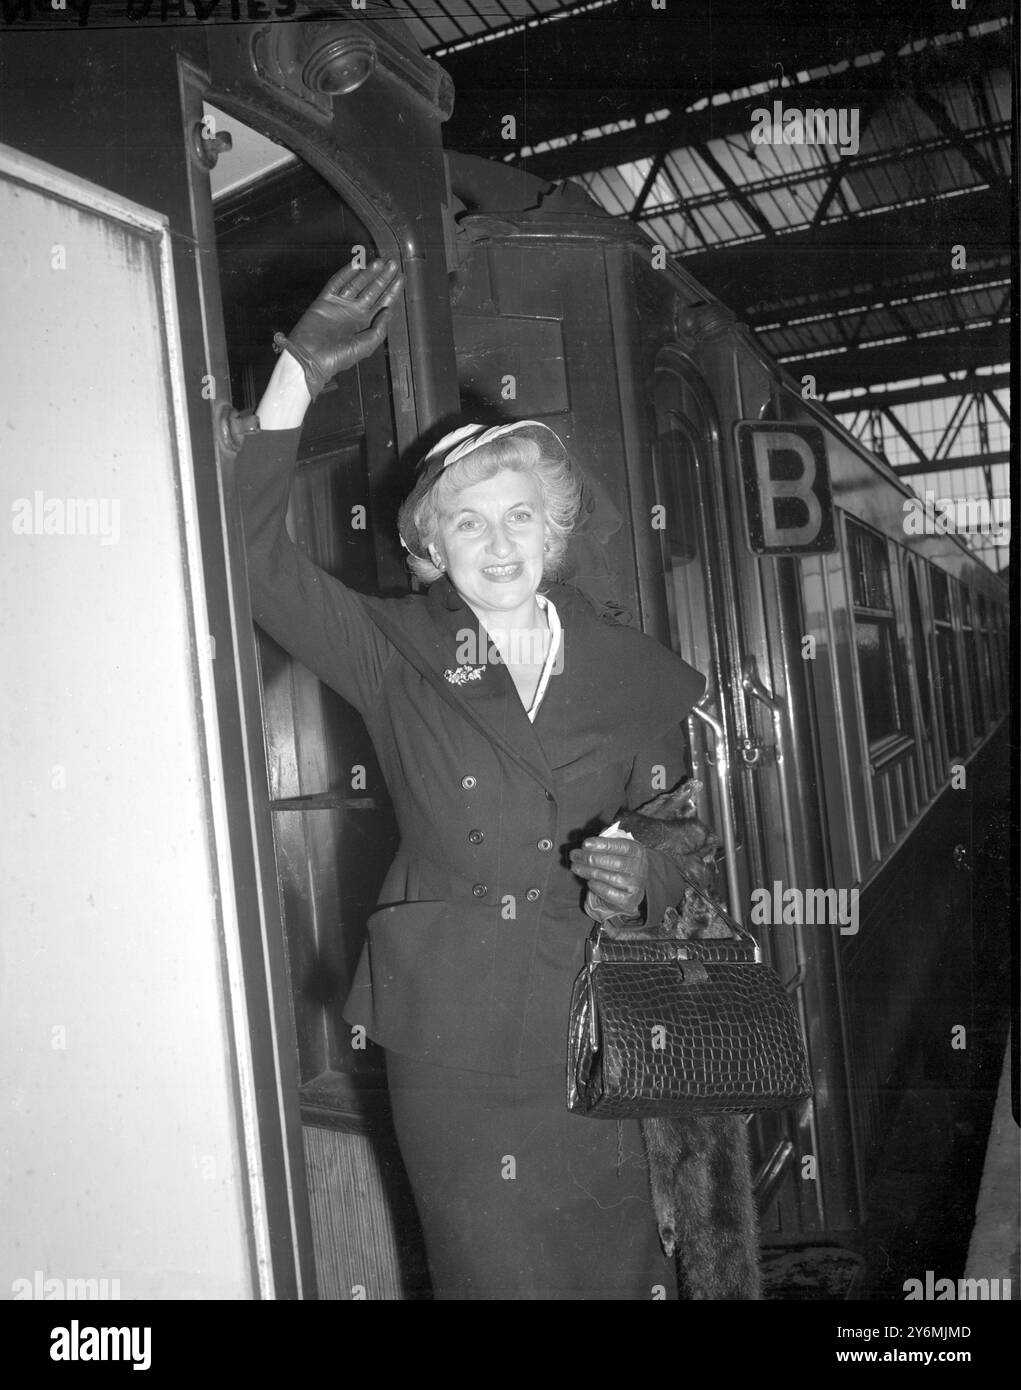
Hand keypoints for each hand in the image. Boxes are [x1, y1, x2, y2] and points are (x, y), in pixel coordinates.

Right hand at [275, 257, 403, 398]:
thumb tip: (389, 311)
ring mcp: (340, 305)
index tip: (401, 277)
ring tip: (379, 262)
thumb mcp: (365, 346)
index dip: (392, 290)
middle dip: (383, 277)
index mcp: (365, 323)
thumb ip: (379, 329)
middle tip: (392, 263)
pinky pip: (337, 283)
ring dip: (368, 273)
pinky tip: (356, 265)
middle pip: (372, 290)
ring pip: (357, 284)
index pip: (382, 303)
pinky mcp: (325, 300)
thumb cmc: (337, 358)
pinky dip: (346, 273)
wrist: (310, 359)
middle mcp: (354, 312)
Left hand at [570, 836, 648, 921]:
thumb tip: (590, 842)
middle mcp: (639, 867)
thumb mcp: (617, 850)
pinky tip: (589, 882)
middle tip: (574, 855)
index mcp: (637, 851)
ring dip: (589, 871)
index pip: (621, 845)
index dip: (602, 844)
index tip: (585, 844)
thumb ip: (605, 841)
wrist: (631, 889)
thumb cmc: (619, 864)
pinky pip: (610, 893)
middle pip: (613, 862)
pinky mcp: (628, 899)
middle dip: (590, 858)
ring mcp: (635, 884)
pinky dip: (598, 887)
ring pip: (609, 877)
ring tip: (575, 867)